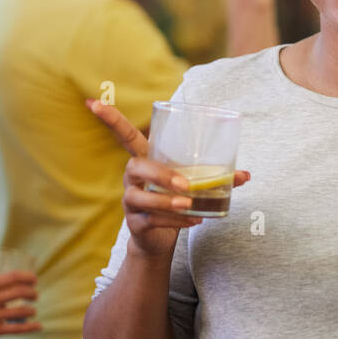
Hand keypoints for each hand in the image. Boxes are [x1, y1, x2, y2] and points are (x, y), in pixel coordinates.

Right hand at [0, 270, 39, 338]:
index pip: (13, 277)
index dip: (28, 277)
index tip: (34, 279)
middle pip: (21, 292)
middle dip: (32, 293)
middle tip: (35, 295)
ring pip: (21, 311)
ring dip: (31, 310)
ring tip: (32, 310)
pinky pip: (16, 328)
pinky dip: (30, 327)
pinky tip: (38, 326)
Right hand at [85, 98, 250, 257]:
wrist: (160, 237)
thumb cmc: (176, 199)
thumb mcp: (194, 184)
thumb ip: (218, 178)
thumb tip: (246, 175)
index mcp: (145, 159)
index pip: (123, 134)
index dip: (109, 118)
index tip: (90, 101)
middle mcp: (132, 177)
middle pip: (136, 167)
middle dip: (160, 175)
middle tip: (185, 185)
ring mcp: (130, 200)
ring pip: (142, 198)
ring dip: (167, 202)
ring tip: (189, 205)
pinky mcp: (135, 223)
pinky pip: (151, 220)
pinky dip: (174, 221)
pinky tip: (194, 222)